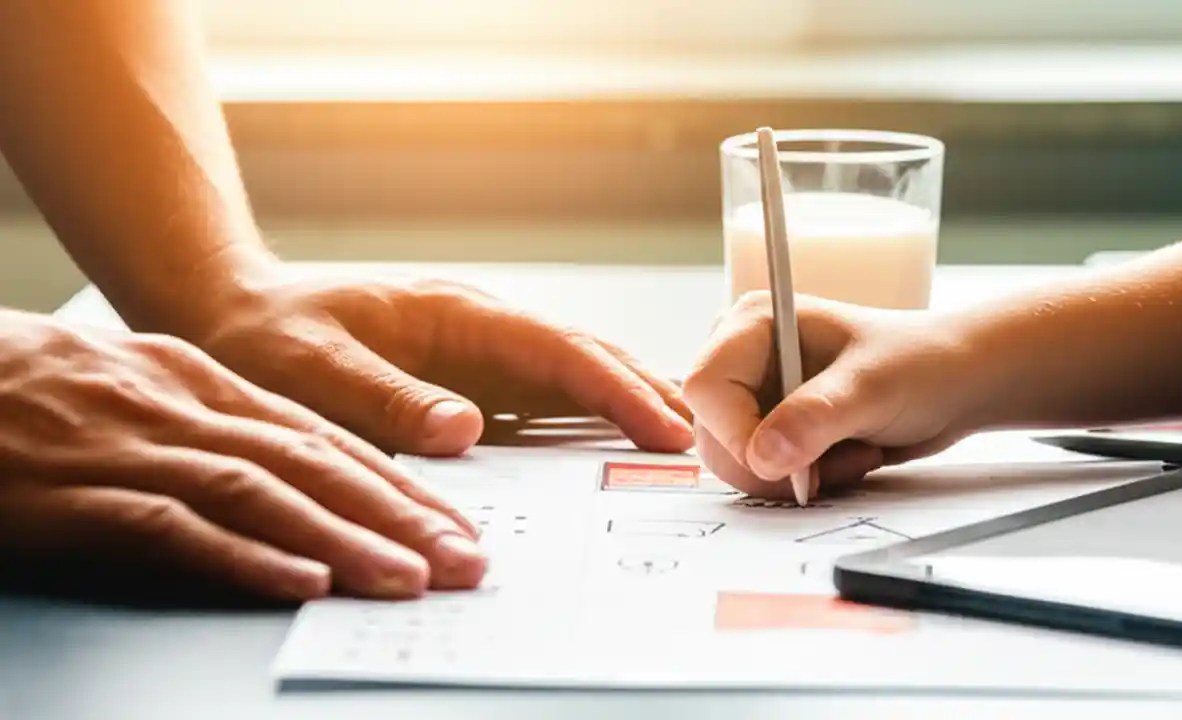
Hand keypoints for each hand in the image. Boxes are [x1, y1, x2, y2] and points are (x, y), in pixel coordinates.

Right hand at [0, 310, 484, 599]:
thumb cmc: (38, 391)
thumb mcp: (141, 392)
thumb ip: (215, 428)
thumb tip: (298, 479)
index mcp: (203, 382)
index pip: (325, 436)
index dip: (399, 483)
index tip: (456, 522)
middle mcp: (184, 407)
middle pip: (314, 462)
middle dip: (400, 515)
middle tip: (465, 560)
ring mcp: (132, 448)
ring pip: (263, 492)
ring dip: (344, 539)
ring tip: (407, 578)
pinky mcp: (77, 496)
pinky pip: (175, 527)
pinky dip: (245, 556)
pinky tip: (299, 582)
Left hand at [181, 272, 692, 455]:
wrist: (234, 315)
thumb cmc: (266, 335)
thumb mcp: (312, 368)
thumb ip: (387, 398)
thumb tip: (468, 430)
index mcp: (457, 313)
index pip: (559, 349)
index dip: (618, 389)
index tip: (666, 425)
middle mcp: (481, 330)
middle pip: (583, 358)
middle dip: (644, 393)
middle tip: (701, 439)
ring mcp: (479, 354)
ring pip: (571, 379)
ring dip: (625, 406)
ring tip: (680, 442)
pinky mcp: (469, 381)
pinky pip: (541, 402)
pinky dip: (586, 421)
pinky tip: (613, 445)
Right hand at [683, 293, 979, 497]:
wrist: (955, 385)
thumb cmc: (920, 363)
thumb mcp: (871, 388)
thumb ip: (814, 418)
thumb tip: (762, 455)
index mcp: (754, 324)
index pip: (706, 387)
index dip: (736, 432)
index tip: (784, 460)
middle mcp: (745, 358)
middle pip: (714, 433)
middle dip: (775, 461)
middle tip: (833, 456)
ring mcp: (757, 395)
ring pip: (737, 461)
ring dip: (796, 474)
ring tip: (850, 449)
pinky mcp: (773, 427)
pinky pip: (764, 474)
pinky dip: (805, 480)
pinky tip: (846, 456)